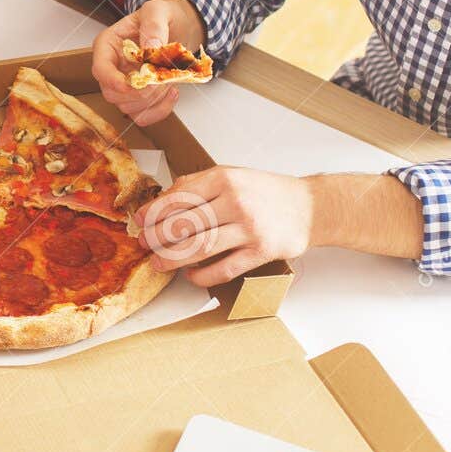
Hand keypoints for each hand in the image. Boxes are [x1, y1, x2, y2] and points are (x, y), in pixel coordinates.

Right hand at [91, 0, 205, 125]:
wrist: (177, 25)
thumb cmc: (161, 16)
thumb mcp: (157, 11)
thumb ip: (153, 26)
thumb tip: (151, 48)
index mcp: (107, 46)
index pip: (100, 70)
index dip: (113, 81)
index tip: (134, 83)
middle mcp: (112, 68)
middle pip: (112, 93)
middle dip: (139, 92)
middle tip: (161, 80)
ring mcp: (124, 85)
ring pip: (127, 107)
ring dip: (152, 99)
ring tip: (169, 80)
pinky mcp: (139, 98)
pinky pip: (142, 116)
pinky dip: (159, 110)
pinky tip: (172, 92)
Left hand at [133, 167, 312, 286]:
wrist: (310, 206)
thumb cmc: (266, 191)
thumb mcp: (232, 175)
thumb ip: (198, 184)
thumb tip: (161, 200)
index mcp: (224, 179)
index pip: (178, 197)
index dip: (153, 211)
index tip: (139, 221)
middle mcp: (235, 202)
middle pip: (184, 224)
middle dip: (157, 237)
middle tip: (144, 245)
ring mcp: (249, 228)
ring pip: (199, 248)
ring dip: (173, 259)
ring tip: (158, 263)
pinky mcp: (261, 252)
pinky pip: (224, 269)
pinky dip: (202, 276)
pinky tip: (190, 276)